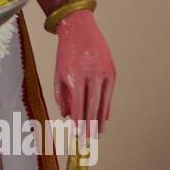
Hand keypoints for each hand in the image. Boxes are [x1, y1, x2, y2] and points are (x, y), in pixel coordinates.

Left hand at [53, 10, 114, 134]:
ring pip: (103, 101)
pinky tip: (104, 118)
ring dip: (100, 119)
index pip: (78, 104)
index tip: (77, 134)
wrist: (79, 28)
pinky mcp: (111, 70)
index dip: (79, 121)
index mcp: (74, 76)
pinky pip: (109, 93)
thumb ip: (62, 95)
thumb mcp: (58, 72)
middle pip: (92, 106)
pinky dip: (106, 106)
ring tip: (98, 133)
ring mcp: (103, 72)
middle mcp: (91, 75)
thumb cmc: (66, 53)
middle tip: (89, 141)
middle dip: (90, 125)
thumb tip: (67, 116)